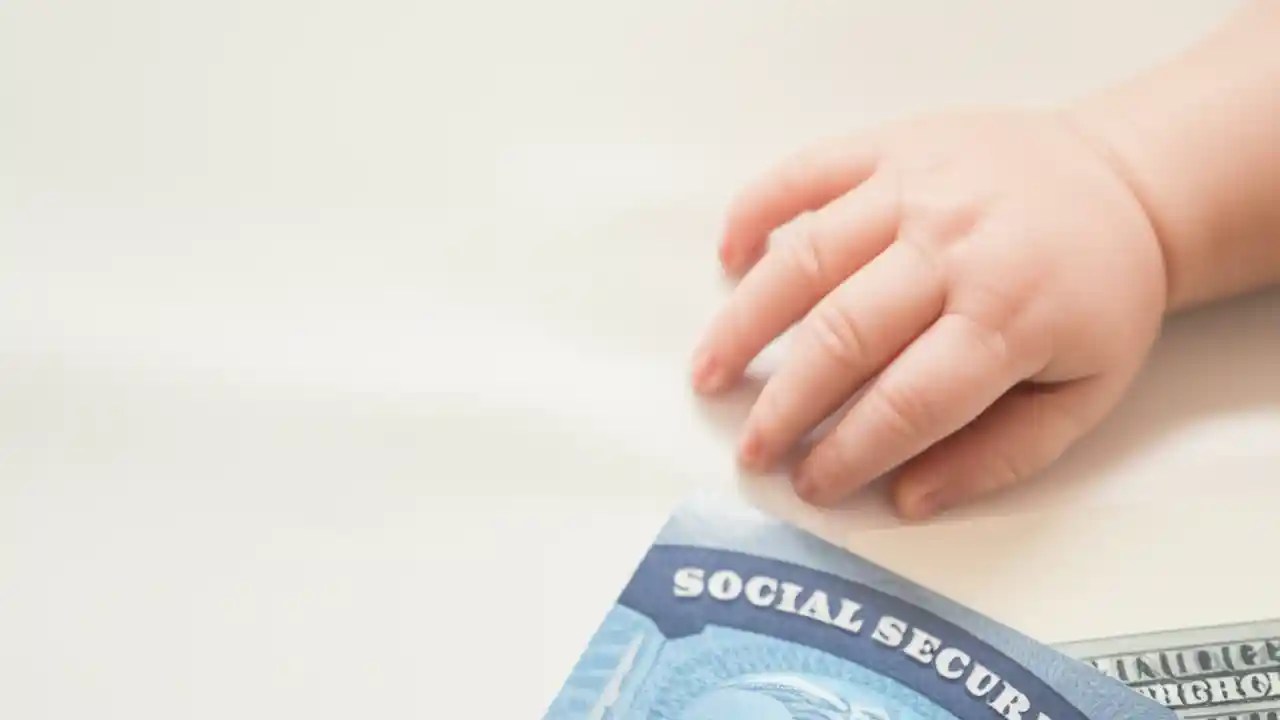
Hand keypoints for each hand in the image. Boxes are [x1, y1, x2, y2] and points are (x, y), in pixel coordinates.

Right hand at [692, 109, 1167, 518]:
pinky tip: (730, 259)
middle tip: (750, 450)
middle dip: (786, 404)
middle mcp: (955, 245)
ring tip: (707, 373)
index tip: (811, 485)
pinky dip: (755, 212)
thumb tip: (906, 498)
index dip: (848, 453)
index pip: (908, 402)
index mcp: (1012, 315)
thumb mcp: (1083, 394)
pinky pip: (805, 172)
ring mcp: (917, 186)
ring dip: (745, 322)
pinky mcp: (892, 144)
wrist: (1125, 179)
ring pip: (806, 258)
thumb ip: (1000, 457)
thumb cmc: (1098, 298)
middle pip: (844, 334)